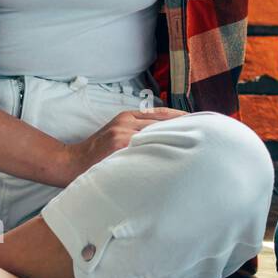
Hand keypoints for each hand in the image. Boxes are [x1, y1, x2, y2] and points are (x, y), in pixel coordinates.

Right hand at [50, 106, 187, 186]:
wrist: (71, 163)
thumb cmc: (97, 154)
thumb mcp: (116, 135)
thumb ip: (137, 133)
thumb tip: (164, 137)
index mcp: (127, 117)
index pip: (161, 114)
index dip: (181, 118)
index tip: (200, 122)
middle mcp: (126, 122)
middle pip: (163, 122)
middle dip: (184, 127)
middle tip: (205, 134)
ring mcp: (123, 134)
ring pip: (157, 133)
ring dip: (176, 139)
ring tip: (197, 146)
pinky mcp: (120, 146)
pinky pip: (146, 146)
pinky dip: (161, 149)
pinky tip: (176, 156)